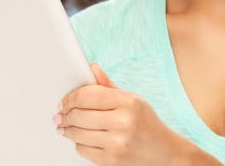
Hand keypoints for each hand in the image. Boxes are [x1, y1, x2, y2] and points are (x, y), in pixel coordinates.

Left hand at [56, 63, 202, 165]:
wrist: (164, 154)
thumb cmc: (147, 124)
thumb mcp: (133, 100)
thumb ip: (109, 86)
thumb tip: (92, 68)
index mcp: (129, 102)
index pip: (89, 94)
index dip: (71, 97)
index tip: (64, 100)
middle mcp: (123, 122)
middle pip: (80, 114)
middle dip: (66, 114)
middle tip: (60, 115)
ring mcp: (117, 143)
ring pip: (78, 133)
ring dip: (68, 130)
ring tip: (65, 127)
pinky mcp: (111, 161)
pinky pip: (83, 149)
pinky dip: (79, 143)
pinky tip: (81, 138)